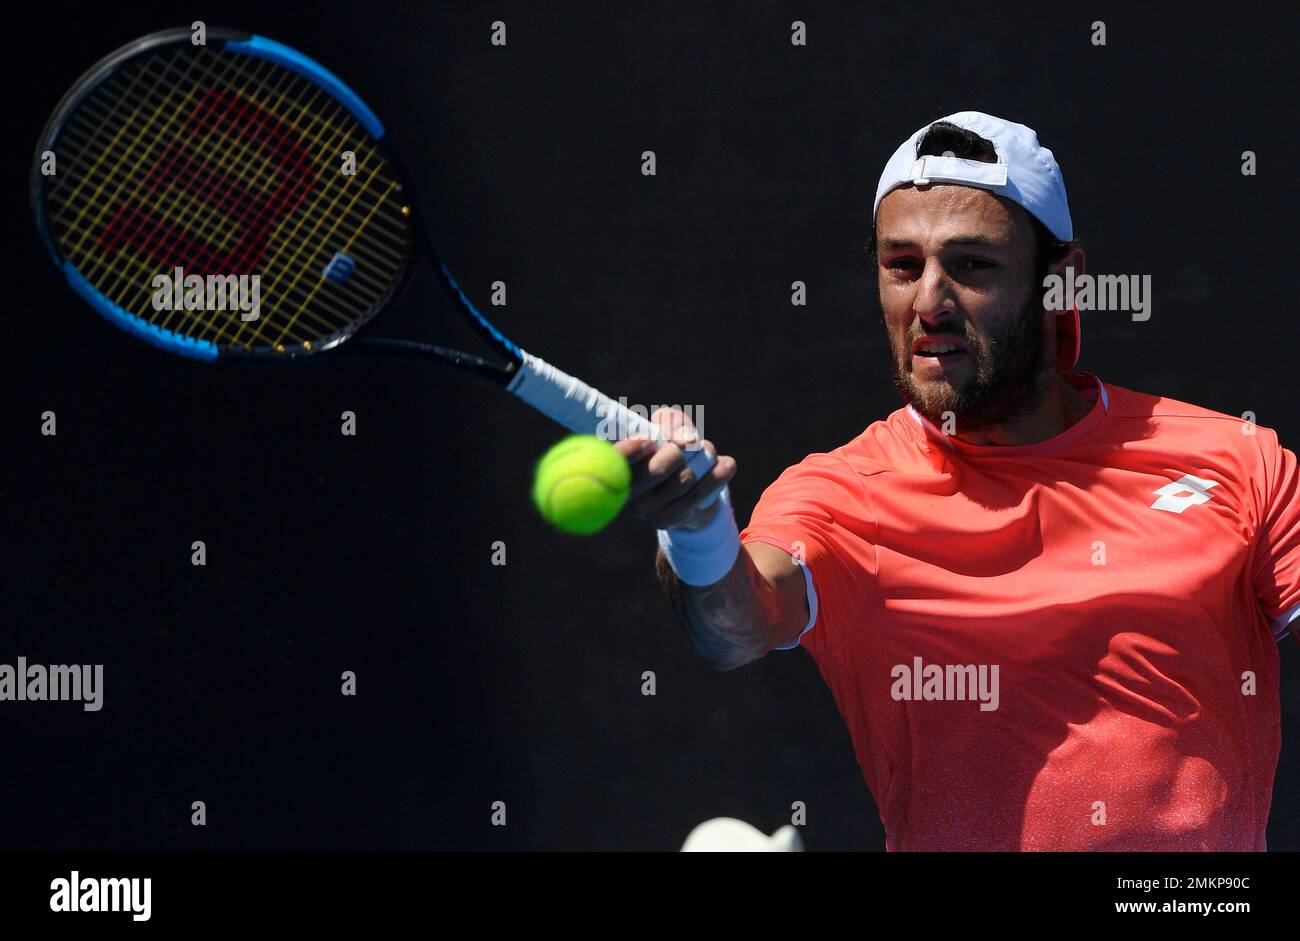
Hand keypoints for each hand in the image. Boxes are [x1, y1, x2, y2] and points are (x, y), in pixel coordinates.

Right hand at [615, 407, 736, 530]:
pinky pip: (695, 498)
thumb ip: (673, 422)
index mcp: (617, 459)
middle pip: (653, 471)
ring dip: (703, 461)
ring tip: (708, 454)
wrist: (691, 487)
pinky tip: (726, 466)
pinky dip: (716, 478)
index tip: (649, 441)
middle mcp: (622, 486)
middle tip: (691, 444)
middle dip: (680, 453)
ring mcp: (641, 507)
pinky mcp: (662, 521)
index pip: (612, 458)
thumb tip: (685, 440)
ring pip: (682, 481)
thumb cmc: (675, 447)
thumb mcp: (672, 426)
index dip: (627, 451)